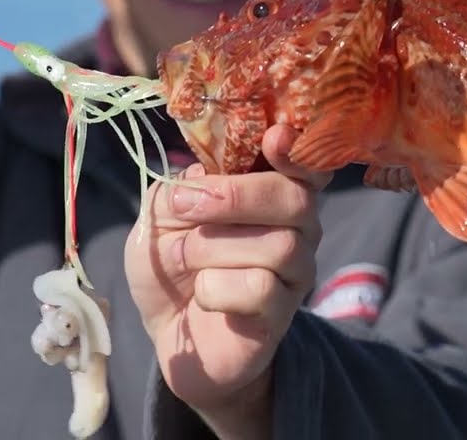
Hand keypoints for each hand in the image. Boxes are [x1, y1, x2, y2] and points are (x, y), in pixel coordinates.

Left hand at [124, 124, 328, 435]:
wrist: (169, 330)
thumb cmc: (173, 261)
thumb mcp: (161, 215)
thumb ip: (182, 187)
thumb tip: (207, 175)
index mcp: (272, 189)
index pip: (305, 161)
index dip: (295, 148)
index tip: (273, 137)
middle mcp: (298, 226)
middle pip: (295, 199)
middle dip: (235, 197)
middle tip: (185, 207)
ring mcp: (296, 270)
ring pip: (279, 246)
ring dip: (213, 247)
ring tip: (184, 258)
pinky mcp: (282, 313)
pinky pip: (261, 289)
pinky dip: (216, 288)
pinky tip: (202, 295)